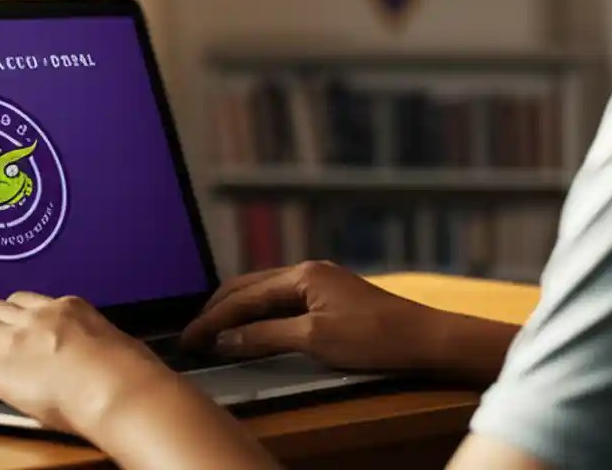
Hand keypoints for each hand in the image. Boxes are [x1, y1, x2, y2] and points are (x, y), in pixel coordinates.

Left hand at [0, 291, 175, 434]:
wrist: (117, 390)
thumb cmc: (128, 374)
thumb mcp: (117, 345)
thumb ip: (97, 344)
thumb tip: (101, 354)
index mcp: (69, 308)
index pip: (31, 302)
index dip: (16, 312)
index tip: (14, 320)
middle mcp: (37, 316)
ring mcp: (15, 339)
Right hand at [181, 261, 476, 373]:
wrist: (423, 339)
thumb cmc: (373, 337)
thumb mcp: (314, 340)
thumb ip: (265, 337)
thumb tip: (225, 339)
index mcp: (301, 275)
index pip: (243, 297)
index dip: (212, 319)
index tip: (188, 338)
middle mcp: (307, 271)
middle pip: (249, 287)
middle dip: (218, 309)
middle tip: (193, 333)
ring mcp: (320, 283)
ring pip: (265, 293)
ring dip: (237, 311)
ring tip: (214, 331)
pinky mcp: (330, 298)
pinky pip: (282, 301)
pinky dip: (259, 314)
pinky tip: (252, 328)